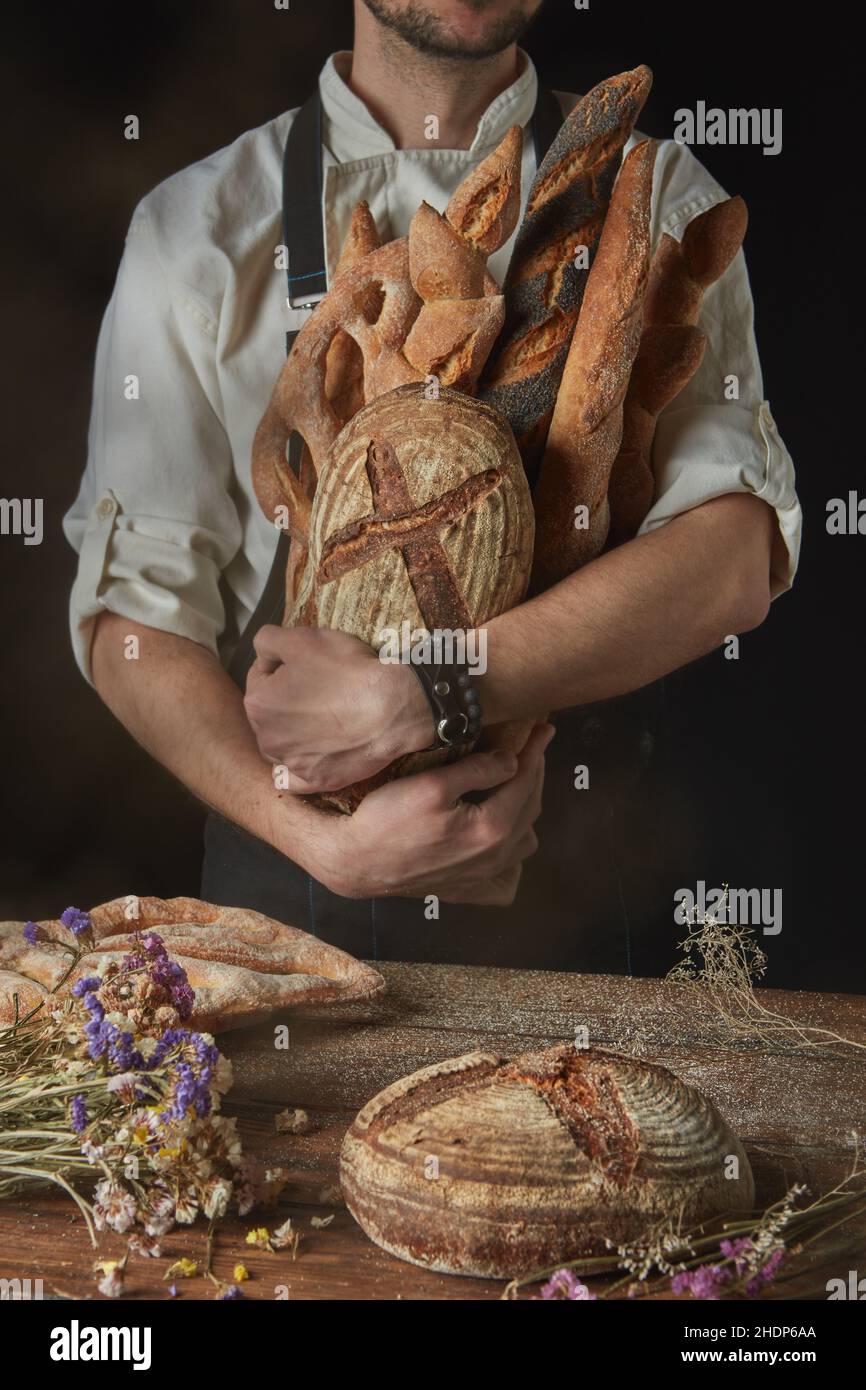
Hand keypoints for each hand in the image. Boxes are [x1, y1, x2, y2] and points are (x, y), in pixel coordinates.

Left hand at [244, 625, 430, 790]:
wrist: (394, 708)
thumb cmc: (350, 672)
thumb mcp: (304, 639)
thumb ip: (267, 640)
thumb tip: (262, 653)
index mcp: (258, 704)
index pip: (259, 676)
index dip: (283, 664)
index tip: (307, 663)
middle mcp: (267, 739)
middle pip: (268, 711)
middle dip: (285, 698)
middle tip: (320, 687)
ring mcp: (293, 764)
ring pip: (279, 743)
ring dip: (292, 730)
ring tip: (324, 717)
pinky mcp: (317, 780)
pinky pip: (295, 778)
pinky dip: (299, 765)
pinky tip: (311, 752)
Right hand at [301, 723, 554, 905]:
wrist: (356, 860)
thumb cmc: (388, 819)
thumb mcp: (432, 784)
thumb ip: (479, 770)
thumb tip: (511, 760)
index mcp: (493, 828)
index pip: (525, 781)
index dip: (535, 751)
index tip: (544, 729)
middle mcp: (495, 857)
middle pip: (530, 807)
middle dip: (534, 774)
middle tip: (534, 747)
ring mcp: (483, 876)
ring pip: (525, 840)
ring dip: (526, 808)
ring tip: (517, 783)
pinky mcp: (467, 887)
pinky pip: (506, 875)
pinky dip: (513, 851)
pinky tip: (503, 835)